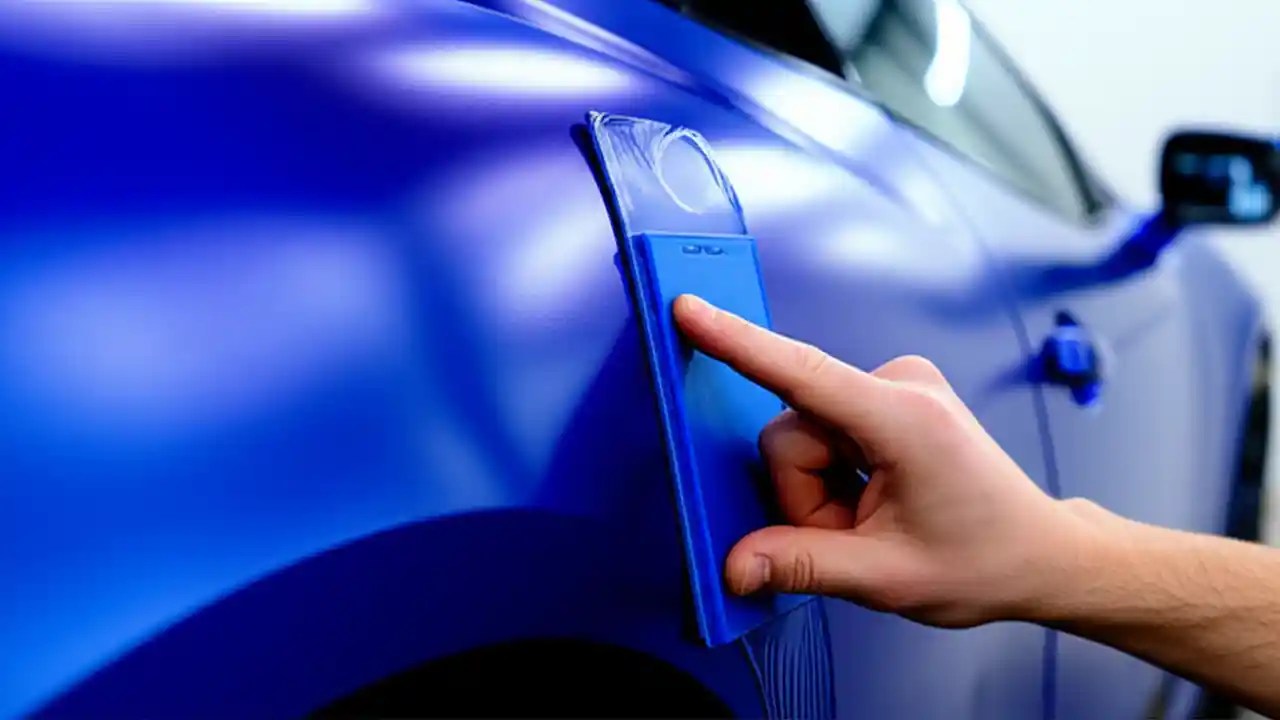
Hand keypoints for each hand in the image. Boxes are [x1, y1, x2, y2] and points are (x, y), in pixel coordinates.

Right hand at [672, 294, 1095, 627]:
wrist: (1038, 553)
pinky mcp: (888, 397)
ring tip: (870, 522)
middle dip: (805, 497)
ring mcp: (896, 387)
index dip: (736, 342)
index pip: (800, 373)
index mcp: (904, 419)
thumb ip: (803, 565)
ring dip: (819, 493)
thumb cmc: (983, 560)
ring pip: (801, 437)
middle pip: (791, 433)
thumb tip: (735, 565)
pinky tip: (871, 501)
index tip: (687, 309)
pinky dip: (832, 479)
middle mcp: (899, 386)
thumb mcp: (887, 578)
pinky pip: (821, 433)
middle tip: (855, 534)